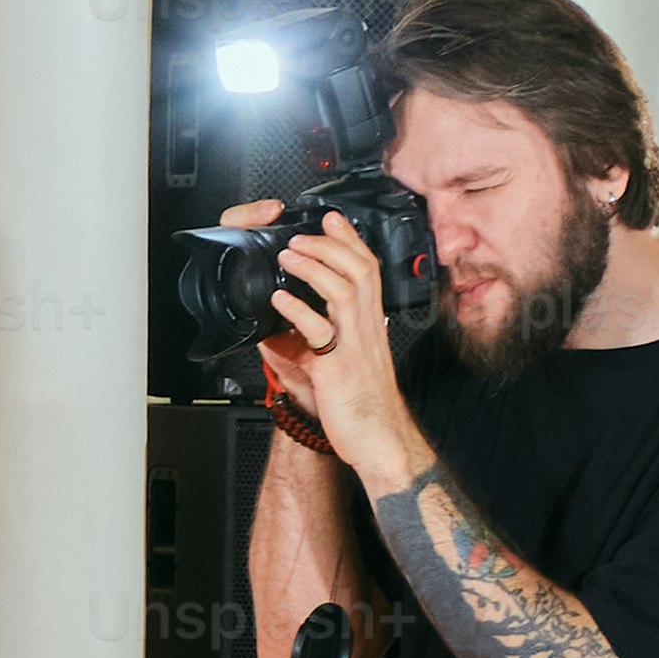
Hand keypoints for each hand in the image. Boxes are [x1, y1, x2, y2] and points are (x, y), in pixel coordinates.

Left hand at [233, 201, 418, 487]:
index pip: (368, 269)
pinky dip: (297, 310)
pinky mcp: (338, 367)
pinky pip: (320, 332)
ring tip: (287, 255)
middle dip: (330, 244)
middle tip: (301, 233)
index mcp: (370, 323)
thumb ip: (330, 337)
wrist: (379, 438)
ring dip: (313, 267)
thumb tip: (297, 323)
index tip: (332, 219)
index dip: (350, 240)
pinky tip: (279, 299)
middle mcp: (366, 328)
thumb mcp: (350, 360)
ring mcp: (354, 345)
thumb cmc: (363, 403)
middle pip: (359, 269)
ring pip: (343, 290)